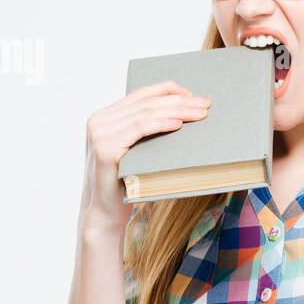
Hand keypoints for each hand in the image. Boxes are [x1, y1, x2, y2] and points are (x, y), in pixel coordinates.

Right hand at [78, 80, 211, 235]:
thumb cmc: (125, 183)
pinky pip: (139, 128)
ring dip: (177, 111)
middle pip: (147, 102)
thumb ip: (144, 131)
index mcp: (104, 117)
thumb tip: (181, 114)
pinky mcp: (105, 149)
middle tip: (205, 103)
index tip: (193, 94)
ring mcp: (100, 134)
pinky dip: (161, 124)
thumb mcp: (135, 151)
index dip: (168, 91)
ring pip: (146, 113)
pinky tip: (179, 124)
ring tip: (200, 113)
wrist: (104, 213)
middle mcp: (98, 121)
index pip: (141, 94)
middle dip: (179, 101)